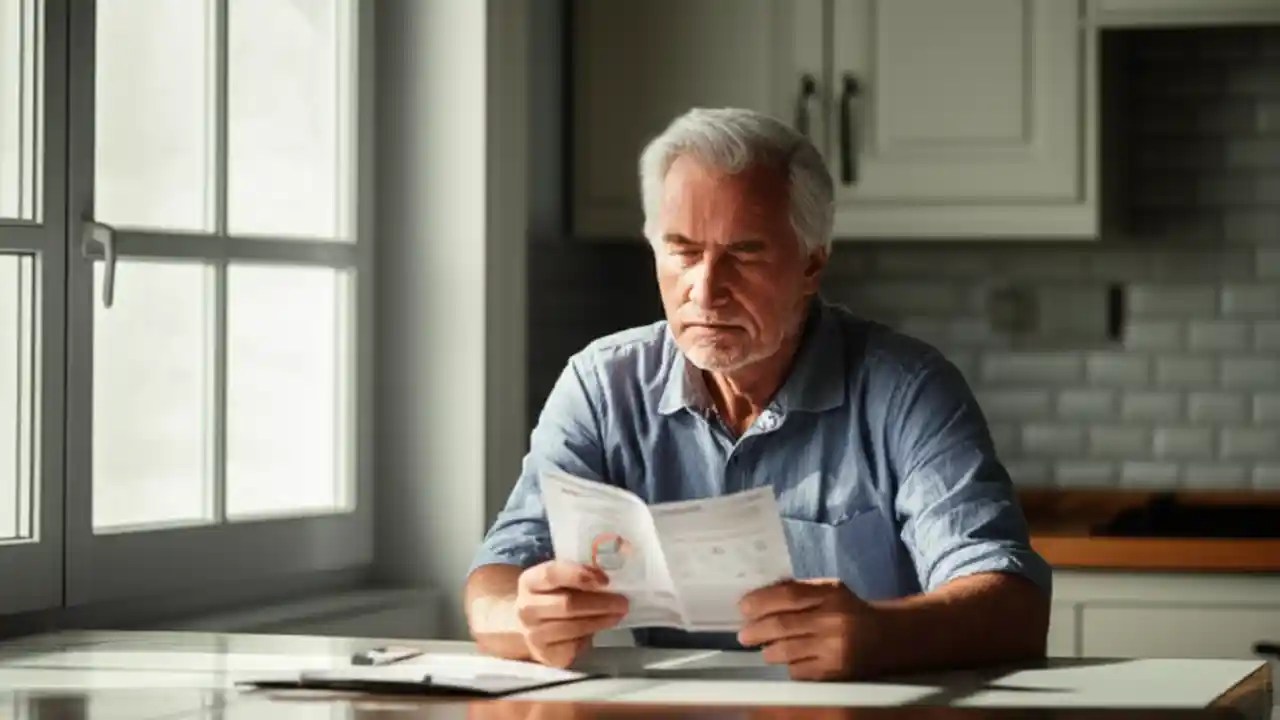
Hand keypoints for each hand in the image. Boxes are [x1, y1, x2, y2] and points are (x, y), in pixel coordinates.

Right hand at [515, 560, 628, 667]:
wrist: (532, 626)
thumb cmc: (553, 597)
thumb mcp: (559, 580)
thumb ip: (577, 576)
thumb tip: (608, 580)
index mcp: (529, 582)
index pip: (551, 574)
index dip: (579, 575)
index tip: (605, 580)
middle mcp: (526, 609)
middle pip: (567, 604)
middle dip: (600, 603)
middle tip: (623, 602)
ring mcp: (533, 635)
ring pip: (573, 627)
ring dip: (600, 621)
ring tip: (618, 614)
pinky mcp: (545, 655)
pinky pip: (574, 646)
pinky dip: (590, 637)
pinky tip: (600, 628)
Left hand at [737, 578, 878, 680]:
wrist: (887, 638)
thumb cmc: (849, 610)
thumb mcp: (830, 590)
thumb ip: (797, 589)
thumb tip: (757, 595)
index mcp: (830, 593)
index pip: (788, 595)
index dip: (760, 601)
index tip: (743, 607)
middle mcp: (832, 620)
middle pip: (782, 625)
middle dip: (756, 630)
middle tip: (743, 635)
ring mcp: (833, 648)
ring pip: (786, 651)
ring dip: (768, 650)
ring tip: (763, 647)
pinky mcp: (834, 671)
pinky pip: (798, 671)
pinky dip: (787, 665)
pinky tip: (787, 660)